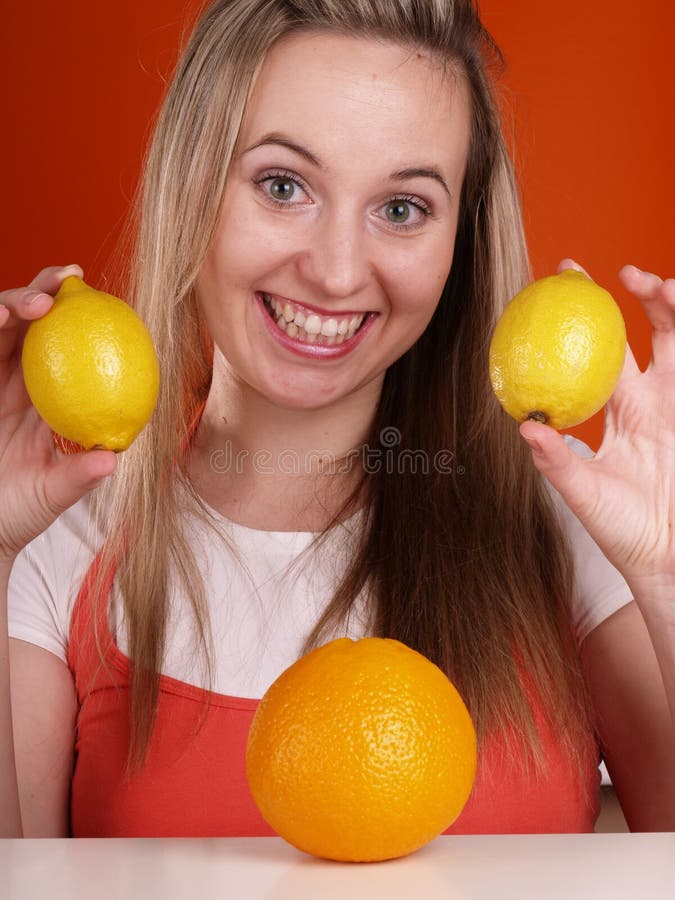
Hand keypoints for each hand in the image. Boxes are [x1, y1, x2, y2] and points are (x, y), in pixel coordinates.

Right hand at [0, 265, 116, 564]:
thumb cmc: (16, 513)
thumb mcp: (52, 495)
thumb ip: (77, 476)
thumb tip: (112, 459)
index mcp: (50, 400)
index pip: (69, 348)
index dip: (83, 321)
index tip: (108, 300)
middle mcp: (19, 384)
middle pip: (32, 323)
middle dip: (47, 291)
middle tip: (68, 279)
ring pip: (1, 326)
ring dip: (14, 303)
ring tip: (34, 303)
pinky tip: (1, 319)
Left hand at [520, 261, 673, 595]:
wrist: (670, 561)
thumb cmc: (624, 532)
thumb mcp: (586, 494)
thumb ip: (558, 463)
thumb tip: (525, 427)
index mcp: (620, 409)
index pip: (602, 350)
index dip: (585, 314)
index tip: (562, 278)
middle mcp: (655, 398)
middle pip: (651, 329)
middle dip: (640, 292)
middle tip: (616, 271)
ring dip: (674, 306)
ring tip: (660, 286)